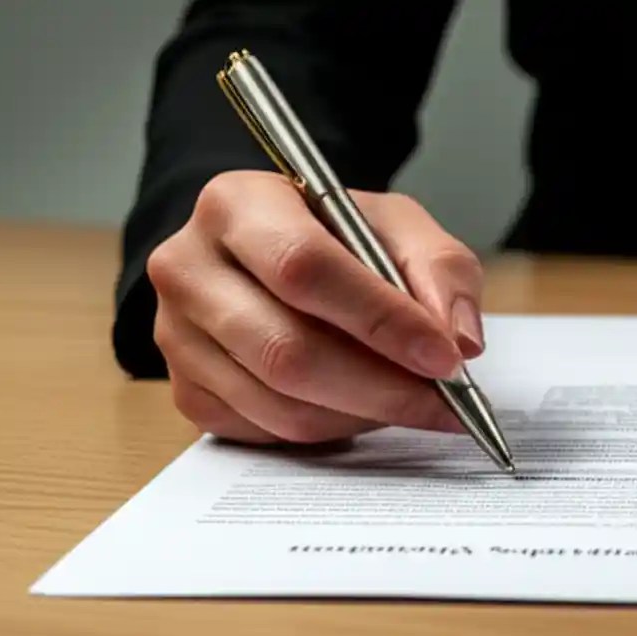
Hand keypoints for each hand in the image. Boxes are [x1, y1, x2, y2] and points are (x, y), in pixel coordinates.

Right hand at [147, 170, 484, 442]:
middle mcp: (188, 267)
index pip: (304, 268)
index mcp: (236, 204)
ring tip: (415, 402)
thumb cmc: (337, 238)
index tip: (444, 357)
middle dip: (382, 386)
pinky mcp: (187, 391)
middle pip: (286, 349)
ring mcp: (177, 336)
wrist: (271, 260)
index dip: (381, 320)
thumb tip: (460, 341)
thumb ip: (441, 270)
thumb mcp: (397, 226)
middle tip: (445, 402)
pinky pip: (268, 431)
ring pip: (280, 402)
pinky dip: (333, 430)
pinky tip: (366, 407)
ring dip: (363, 414)